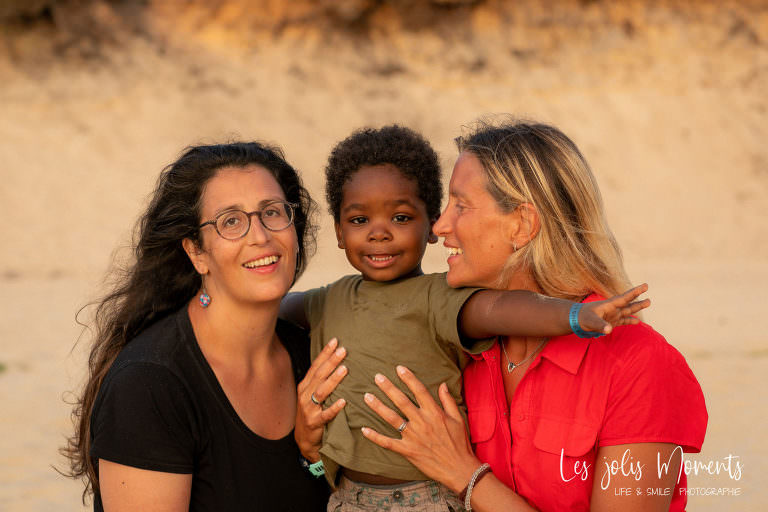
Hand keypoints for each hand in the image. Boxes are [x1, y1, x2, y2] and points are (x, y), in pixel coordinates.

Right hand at [294, 338, 346, 461]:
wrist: (304, 438)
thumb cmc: (312, 412)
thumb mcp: (313, 394)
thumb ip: (322, 380)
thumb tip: (337, 361)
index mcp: (305, 385)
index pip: (316, 366)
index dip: (325, 353)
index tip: (335, 341)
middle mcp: (305, 395)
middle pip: (319, 375)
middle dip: (331, 361)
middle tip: (343, 350)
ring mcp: (308, 409)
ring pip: (322, 392)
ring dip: (333, 380)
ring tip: (344, 370)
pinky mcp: (314, 422)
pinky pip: (325, 414)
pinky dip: (334, 408)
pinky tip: (343, 401)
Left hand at [360, 365, 480, 493]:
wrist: (459, 469)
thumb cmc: (459, 443)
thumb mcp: (458, 419)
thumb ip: (448, 400)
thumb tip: (442, 384)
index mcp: (434, 413)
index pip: (419, 390)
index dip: (408, 378)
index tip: (399, 368)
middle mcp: (422, 422)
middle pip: (401, 401)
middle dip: (388, 388)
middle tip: (377, 377)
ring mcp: (413, 437)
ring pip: (391, 418)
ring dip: (378, 407)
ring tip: (367, 396)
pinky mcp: (407, 450)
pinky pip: (388, 443)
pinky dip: (375, 437)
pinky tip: (364, 429)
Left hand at [579, 283, 649, 333]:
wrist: (576, 320)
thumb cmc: (583, 318)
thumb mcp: (591, 321)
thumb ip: (600, 325)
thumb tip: (609, 330)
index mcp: (609, 305)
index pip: (624, 298)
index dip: (635, 292)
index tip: (645, 286)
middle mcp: (613, 309)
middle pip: (628, 303)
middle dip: (638, 299)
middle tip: (648, 292)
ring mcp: (613, 315)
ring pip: (628, 310)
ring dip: (637, 307)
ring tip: (648, 302)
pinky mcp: (611, 322)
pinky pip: (624, 320)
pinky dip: (630, 321)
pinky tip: (638, 321)